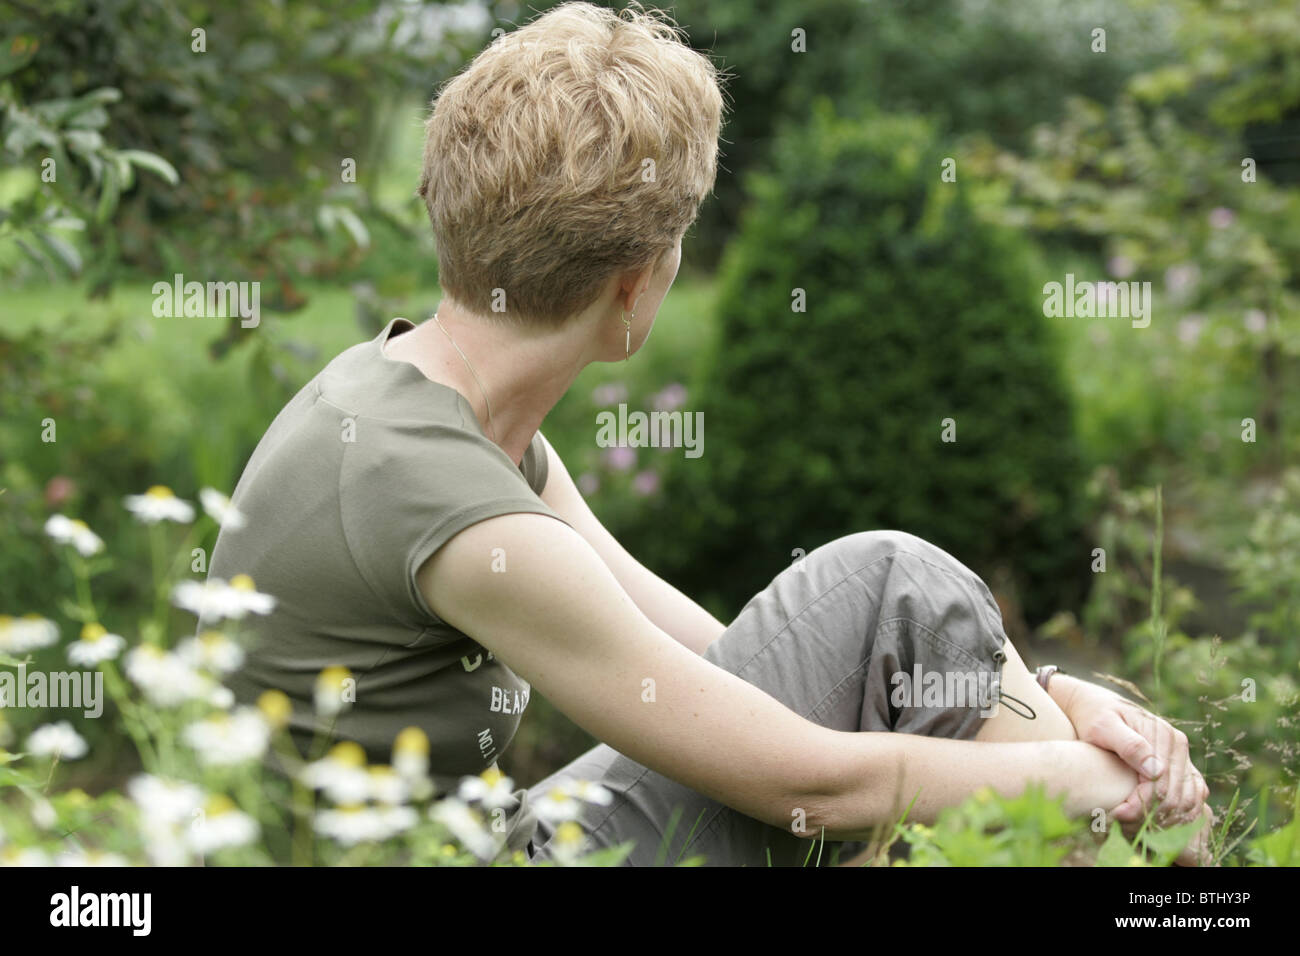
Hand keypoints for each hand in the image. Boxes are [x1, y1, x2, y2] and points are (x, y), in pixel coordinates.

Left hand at [1057, 677, 1208, 829]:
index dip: (1142, 804)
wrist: (1092, 704)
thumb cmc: (1093, 714)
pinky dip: (1173, 814)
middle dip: (1150, 815)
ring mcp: (1180, 757)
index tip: (1118, 815)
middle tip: (1122, 825)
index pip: (1162, 784)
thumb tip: (1156, 771)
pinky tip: (1148, 821)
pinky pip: (1187, 797)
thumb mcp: (1104, 726)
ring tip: (1131, 825)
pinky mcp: (1177, 766)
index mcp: (1165, 736)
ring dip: (1163, 819)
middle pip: (1176, 796)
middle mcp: (1178, 746)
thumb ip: (1129, 745)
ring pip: (1186, 801)